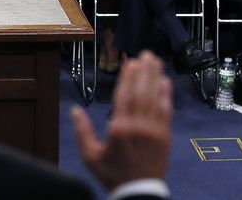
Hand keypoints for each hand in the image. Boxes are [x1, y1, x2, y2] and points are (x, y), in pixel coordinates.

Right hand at [70, 51, 170, 190]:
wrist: (139, 191)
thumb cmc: (113, 174)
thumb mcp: (90, 155)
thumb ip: (82, 131)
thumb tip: (75, 110)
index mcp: (119, 129)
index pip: (124, 96)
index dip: (128, 77)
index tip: (130, 62)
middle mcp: (138, 126)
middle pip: (142, 92)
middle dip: (144, 71)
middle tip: (145, 55)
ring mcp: (154, 130)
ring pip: (155, 98)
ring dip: (155, 78)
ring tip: (155, 62)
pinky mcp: (164, 136)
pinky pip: (167, 111)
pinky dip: (166, 95)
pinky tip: (166, 83)